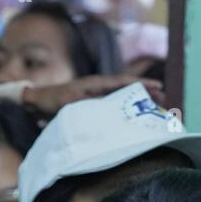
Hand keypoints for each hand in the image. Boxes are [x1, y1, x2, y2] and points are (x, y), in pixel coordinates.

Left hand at [21, 75, 164, 117]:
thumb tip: (105, 109)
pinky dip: (125, 110)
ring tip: (155, 110)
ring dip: (137, 103)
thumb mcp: (69, 102)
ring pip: (122, 98)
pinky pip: (113, 106)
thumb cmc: (51, 100)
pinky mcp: (92, 105)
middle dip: (145, 94)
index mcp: (96, 84)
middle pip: (127, 89)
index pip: (123, 82)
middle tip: (164, 101)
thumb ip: (86, 104)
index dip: (141, 84)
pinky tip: (132, 119)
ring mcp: (96, 96)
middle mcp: (99, 88)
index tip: (159, 87)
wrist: (36, 102)